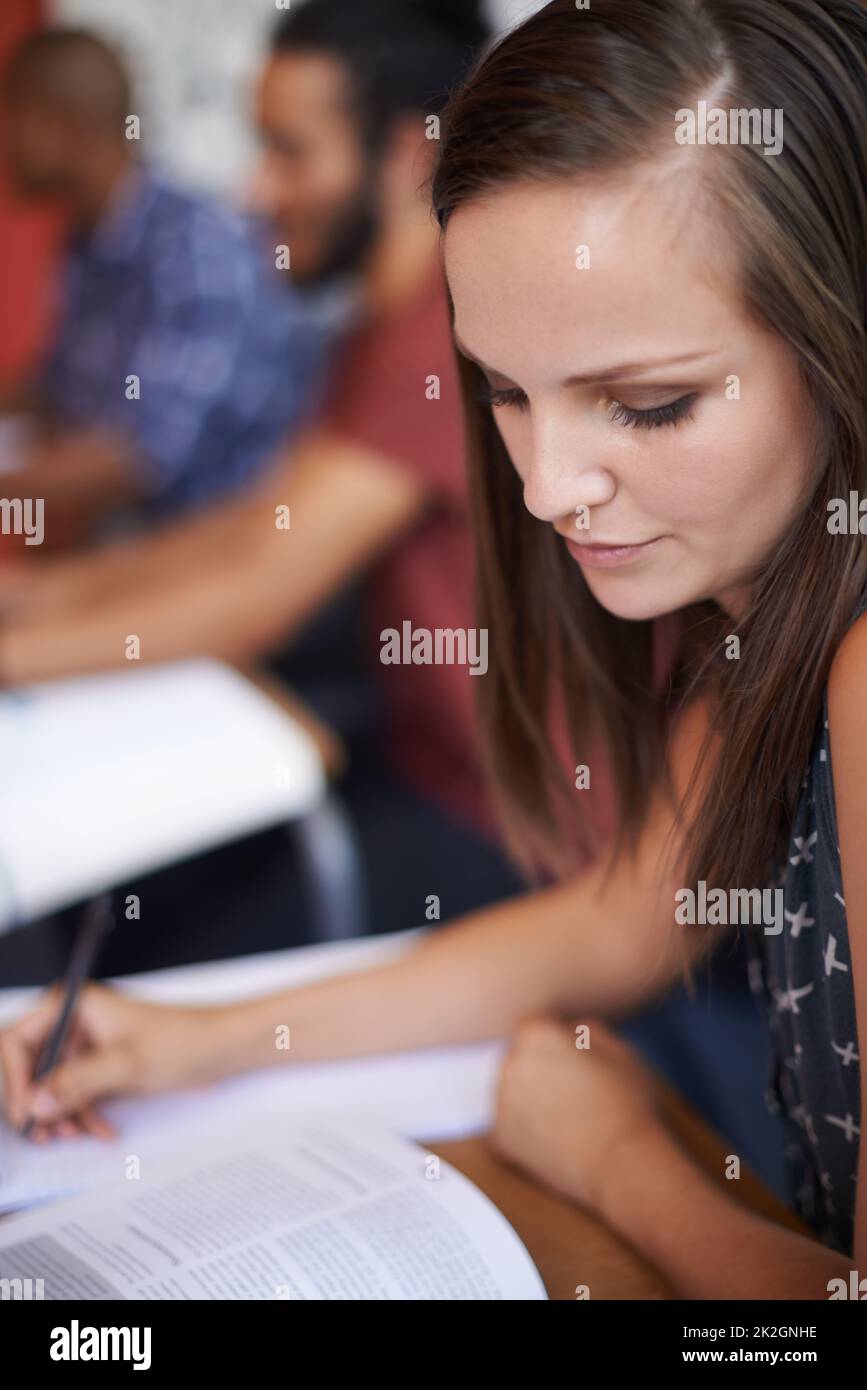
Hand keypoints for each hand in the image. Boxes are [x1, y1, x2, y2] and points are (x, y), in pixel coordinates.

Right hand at [0, 983, 229, 1142]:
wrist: (224, 1047)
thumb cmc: (184, 1039)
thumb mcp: (127, 1064)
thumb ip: (77, 1082)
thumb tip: (37, 1101)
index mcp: (76, 1005)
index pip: (19, 1039)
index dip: (16, 1077)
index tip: (27, 1109)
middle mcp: (78, 1022)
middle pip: (33, 1066)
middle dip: (38, 1102)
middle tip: (44, 1134)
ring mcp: (91, 1046)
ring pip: (54, 1085)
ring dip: (60, 1115)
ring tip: (72, 1136)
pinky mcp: (105, 1066)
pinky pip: (78, 1093)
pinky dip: (84, 1115)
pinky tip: (100, 1132)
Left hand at [491, 1015, 665, 1209]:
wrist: (620, 1163)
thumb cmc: (627, 1103)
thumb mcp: (620, 1052)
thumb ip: (589, 1032)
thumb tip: (573, 1030)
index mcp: (536, 1033)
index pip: (534, 1028)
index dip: (555, 1044)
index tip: (574, 1064)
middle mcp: (509, 1061)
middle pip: (518, 1059)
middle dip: (538, 1071)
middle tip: (572, 1095)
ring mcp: (500, 1100)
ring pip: (509, 1093)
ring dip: (527, 1100)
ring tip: (565, 1121)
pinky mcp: (497, 1138)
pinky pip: (504, 1127)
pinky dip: (522, 1133)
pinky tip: (552, 1141)